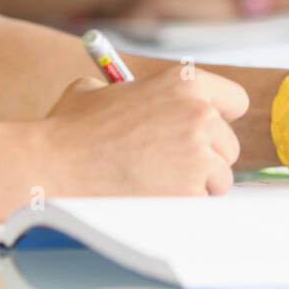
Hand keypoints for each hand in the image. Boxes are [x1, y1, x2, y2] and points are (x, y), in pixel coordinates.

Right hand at [34, 62, 248, 195]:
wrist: (53, 165)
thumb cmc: (70, 128)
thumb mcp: (99, 89)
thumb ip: (133, 91)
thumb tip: (141, 98)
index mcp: (184, 82)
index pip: (235, 101)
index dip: (219, 118)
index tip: (206, 132)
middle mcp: (200, 114)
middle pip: (229, 145)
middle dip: (206, 157)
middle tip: (169, 165)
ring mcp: (199, 154)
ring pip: (220, 178)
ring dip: (196, 185)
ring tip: (155, 183)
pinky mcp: (191, 191)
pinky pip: (201, 204)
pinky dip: (181, 206)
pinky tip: (149, 199)